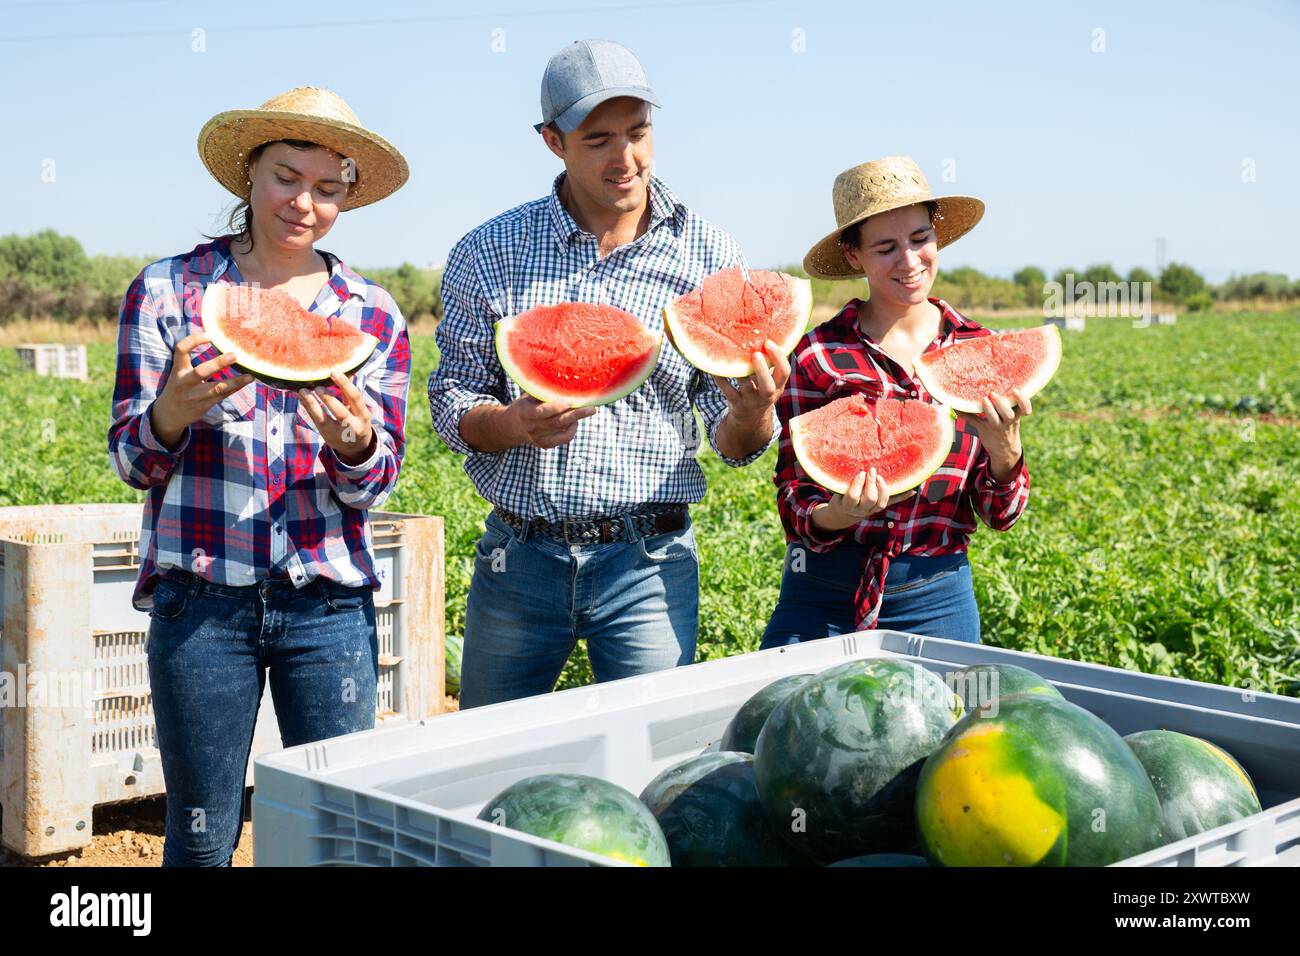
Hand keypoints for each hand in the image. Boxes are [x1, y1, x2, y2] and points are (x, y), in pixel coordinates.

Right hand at [150, 332, 254, 448]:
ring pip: (217, 388)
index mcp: (178, 370)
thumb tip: (214, 341)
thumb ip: (191, 362)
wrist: (168, 414)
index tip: (210, 335)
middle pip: (201, 371)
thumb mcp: (179, 373)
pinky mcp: (204, 406)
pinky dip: (235, 388)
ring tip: (250, 376)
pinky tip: (245, 382)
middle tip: (234, 355)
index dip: (194, 340)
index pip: (181, 350)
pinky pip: (222, 396)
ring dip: (235, 382)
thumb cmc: (178, 388)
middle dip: (218, 363)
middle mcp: (185, 382)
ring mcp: (195, 396)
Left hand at [298, 371, 376, 465]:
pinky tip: (301, 397)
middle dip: (328, 398)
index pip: (355, 398)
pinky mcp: (325, 435)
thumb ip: (350, 394)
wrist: (355, 448)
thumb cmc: (356, 421)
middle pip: (340, 412)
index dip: (345, 384)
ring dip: (312, 404)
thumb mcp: (358, 410)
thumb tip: (345, 371)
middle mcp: (351, 426)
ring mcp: (337, 432)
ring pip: (324, 419)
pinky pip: (315, 420)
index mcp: (362, 415)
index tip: (333, 372)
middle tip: (317, 387)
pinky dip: (307, 408)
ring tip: (303, 391)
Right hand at [506, 395, 597, 449]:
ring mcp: (539, 438)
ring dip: (576, 420)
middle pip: (557, 422)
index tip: (569, 402)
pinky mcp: (546, 445)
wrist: (510, 428)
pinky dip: (572, 429)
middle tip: (591, 409)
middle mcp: (532, 427)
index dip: (555, 408)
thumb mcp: (527, 396)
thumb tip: (561, 379)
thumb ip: (541, 391)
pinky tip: (575, 421)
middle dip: (576, 415)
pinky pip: (564, 438)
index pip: (542, 412)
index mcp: (526, 413)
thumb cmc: (523, 406)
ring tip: (586, 410)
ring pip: (563, 430)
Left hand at [711, 339, 790, 426]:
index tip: (769, 342)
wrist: (750, 419)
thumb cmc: (761, 390)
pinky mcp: (735, 404)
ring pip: (746, 387)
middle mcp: (766, 395)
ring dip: (740, 373)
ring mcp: (750, 401)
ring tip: (734, 356)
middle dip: (762, 370)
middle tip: (755, 354)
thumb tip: (765, 330)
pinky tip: (714, 366)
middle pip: (767, 385)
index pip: (784, 372)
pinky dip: (721, 378)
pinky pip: (727, 390)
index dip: (779, 357)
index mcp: (778, 385)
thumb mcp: (770, 380)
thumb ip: (770, 362)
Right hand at [811, 468, 910, 531]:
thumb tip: (850, 460)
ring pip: (881, 502)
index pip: (853, 496)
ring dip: (883, 488)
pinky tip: (912, 490)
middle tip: (871, 470)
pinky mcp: (879, 508)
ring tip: (880, 477)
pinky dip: (903, 496)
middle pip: (869, 498)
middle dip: (871, 483)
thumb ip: (843, 480)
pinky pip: (893, 502)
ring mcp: (871, 510)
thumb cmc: (840, 495)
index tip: (860, 473)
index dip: (857, 485)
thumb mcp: (837, 489)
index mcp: (847, 505)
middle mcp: (861, 510)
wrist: (843, 513)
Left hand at [956, 388, 1030, 477]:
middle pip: (1008, 413)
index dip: (1022, 400)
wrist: (1004, 451)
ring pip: (993, 418)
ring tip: (983, 399)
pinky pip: (974, 421)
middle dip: (1001, 403)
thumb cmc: (1007, 427)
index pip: (1025, 409)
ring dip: (988, 409)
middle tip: (993, 393)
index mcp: (1016, 415)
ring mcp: (996, 426)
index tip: (1015, 390)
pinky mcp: (984, 429)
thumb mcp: (1012, 417)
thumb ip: (1008, 403)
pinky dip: (964, 414)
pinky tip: (957, 407)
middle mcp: (1007, 421)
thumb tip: (1004, 384)